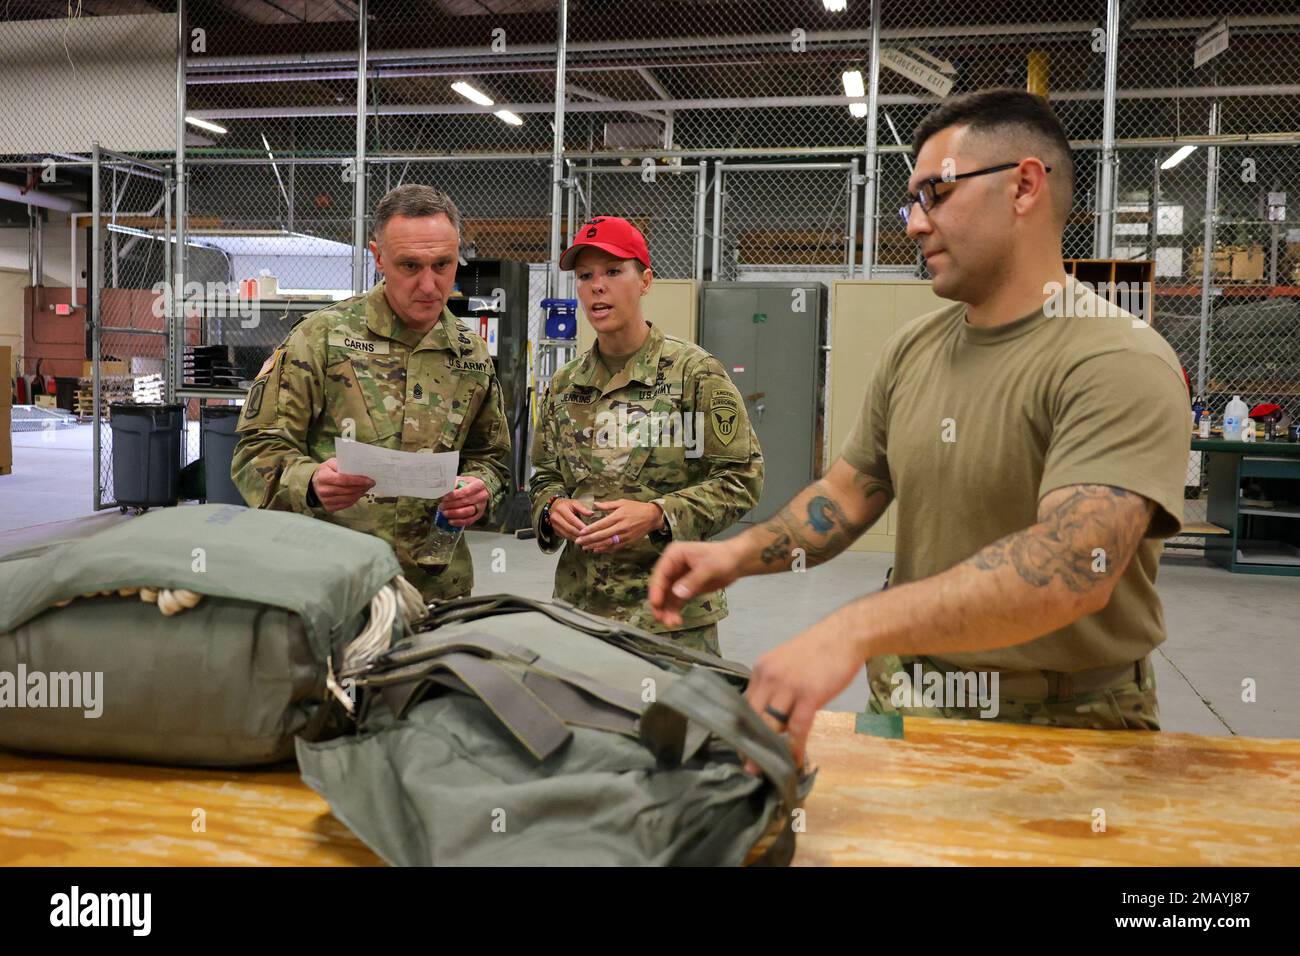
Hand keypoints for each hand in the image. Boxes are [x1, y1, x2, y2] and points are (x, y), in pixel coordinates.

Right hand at [311, 458, 374, 511]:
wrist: (315, 483)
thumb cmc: (326, 471)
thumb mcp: (331, 463)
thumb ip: (342, 464)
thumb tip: (358, 468)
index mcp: (323, 477)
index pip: (343, 480)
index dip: (358, 481)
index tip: (370, 480)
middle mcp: (323, 490)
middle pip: (348, 490)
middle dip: (362, 487)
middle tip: (371, 483)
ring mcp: (325, 500)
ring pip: (348, 499)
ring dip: (360, 493)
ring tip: (366, 488)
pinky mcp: (329, 507)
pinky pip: (346, 505)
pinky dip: (355, 499)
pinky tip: (359, 494)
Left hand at [438, 476, 489, 527]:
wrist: (476, 492)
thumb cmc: (468, 485)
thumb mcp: (462, 480)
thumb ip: (455, 482)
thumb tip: (448, 487)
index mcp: (479, 485)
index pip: (466, 491)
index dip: (454, 495)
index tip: (445, 498)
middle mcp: (482, 496)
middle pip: (466, 502)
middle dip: (451, 505)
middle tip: (442, 506)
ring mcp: (481, 507)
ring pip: (467, 512)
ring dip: (454, 513)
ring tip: (445, 513)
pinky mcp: (478, 515)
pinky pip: (469, 520)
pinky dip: (458, 522)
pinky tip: (451, 521)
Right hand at [546, 498, 593, 541]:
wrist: (554, 507)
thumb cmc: (566, 505)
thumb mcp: (574, 503)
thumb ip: (583, 508)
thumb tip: (591, 513)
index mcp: (561, 509)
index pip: (572, 520)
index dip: (581, 525)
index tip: (589, 529)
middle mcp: (556, 518)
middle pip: (569, 528)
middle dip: (579, 533)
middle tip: (588, 535)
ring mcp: (554, 525)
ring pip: (567, 534)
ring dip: (576, 537)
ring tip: (585, 538)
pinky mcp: (555, 531)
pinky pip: (565, 536)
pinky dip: (573, 538)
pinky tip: (579, 538)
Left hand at [576, 500, 664, 553]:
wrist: (652, 517)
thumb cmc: (636, 508)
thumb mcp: (622, 502)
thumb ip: (607, 505)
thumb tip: (594, 505)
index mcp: (618, 517)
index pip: (601, 524)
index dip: (590, 529)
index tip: (581, 532)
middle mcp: (620, 527)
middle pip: (602, 535)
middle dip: (589, 539)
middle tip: (578, 541)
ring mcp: (624, 536)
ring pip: (607, 543)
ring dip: (595, 546)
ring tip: (585, 547)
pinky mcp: (628, 541)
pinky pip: (615, 547)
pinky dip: (605, 549)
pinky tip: (597, 550)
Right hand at [648, 538, 743, 627]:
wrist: (736, 562)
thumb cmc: (722, 558)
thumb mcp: (708, 568)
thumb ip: (693, 581)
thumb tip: (677, 594)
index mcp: (674, 555)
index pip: (660, 573)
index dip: (656, 589)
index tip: (656, 604)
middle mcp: (673, 566)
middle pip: (661, 586)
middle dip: (660, 603)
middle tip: (660, 618)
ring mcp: (678, 578)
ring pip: (667, 596)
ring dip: (667, 610)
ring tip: (671, 623)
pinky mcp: (686, 588)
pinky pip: (676, 601)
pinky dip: (675, 610)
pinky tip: (676, 620)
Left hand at [744, 621, 863, 769]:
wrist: (845, 636)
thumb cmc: (819, 651)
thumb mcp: (787, 664)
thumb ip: (776, 686)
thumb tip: (771, 713)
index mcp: (761, 669)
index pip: (744, 704)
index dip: (743, 728)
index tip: (743, 747)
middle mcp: (769, 677)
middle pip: (752, 716)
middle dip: (749, 743)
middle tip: (749, 766)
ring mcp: (788, 686)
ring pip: (770, 724)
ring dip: (769, 749)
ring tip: (766, 770)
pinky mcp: (809, 695)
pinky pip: (797, 728)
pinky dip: (795, 748)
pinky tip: (795, 761)